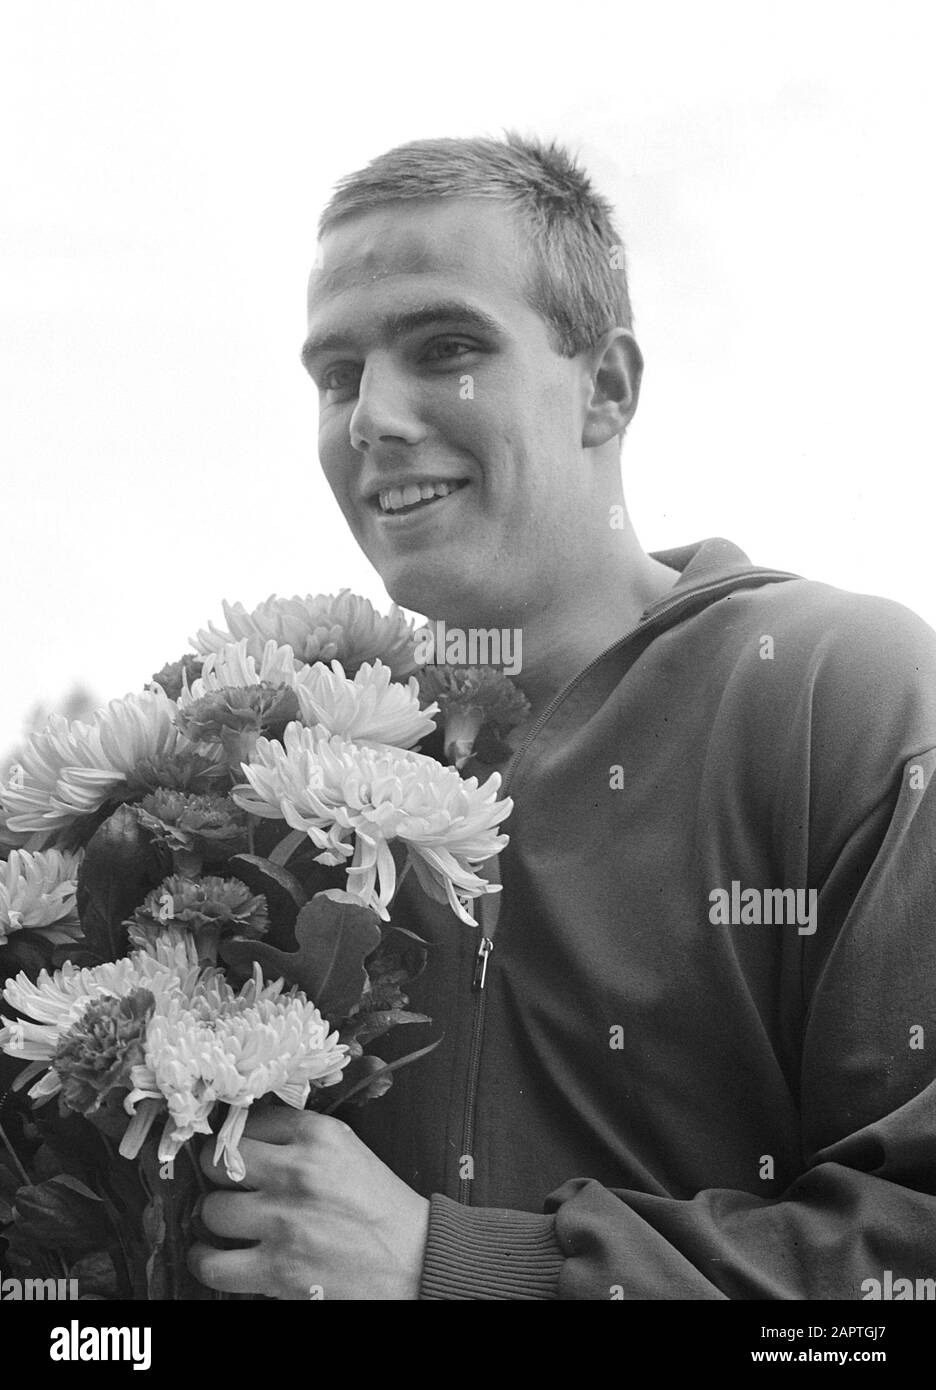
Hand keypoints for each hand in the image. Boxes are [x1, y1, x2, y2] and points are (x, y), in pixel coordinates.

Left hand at [187, 1106, 429, 1299]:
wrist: (416, 1262)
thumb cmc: (382, 1208)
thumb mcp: (348, 1151)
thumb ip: (301, 1139)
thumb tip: (247, 1138)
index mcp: (319, 1135)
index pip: (249, 1123)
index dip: (236, 1138)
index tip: (233, 1150)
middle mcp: (297, 1172)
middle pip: (219, 1163)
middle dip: (219, 1175)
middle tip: (227, 1185)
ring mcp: (285, 1222)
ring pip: (212, 1211)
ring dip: (215, 1219)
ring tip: (222, 1222)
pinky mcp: (279, 1269)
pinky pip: (213, 1264)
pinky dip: (206, 1262)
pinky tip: (214, 1256)